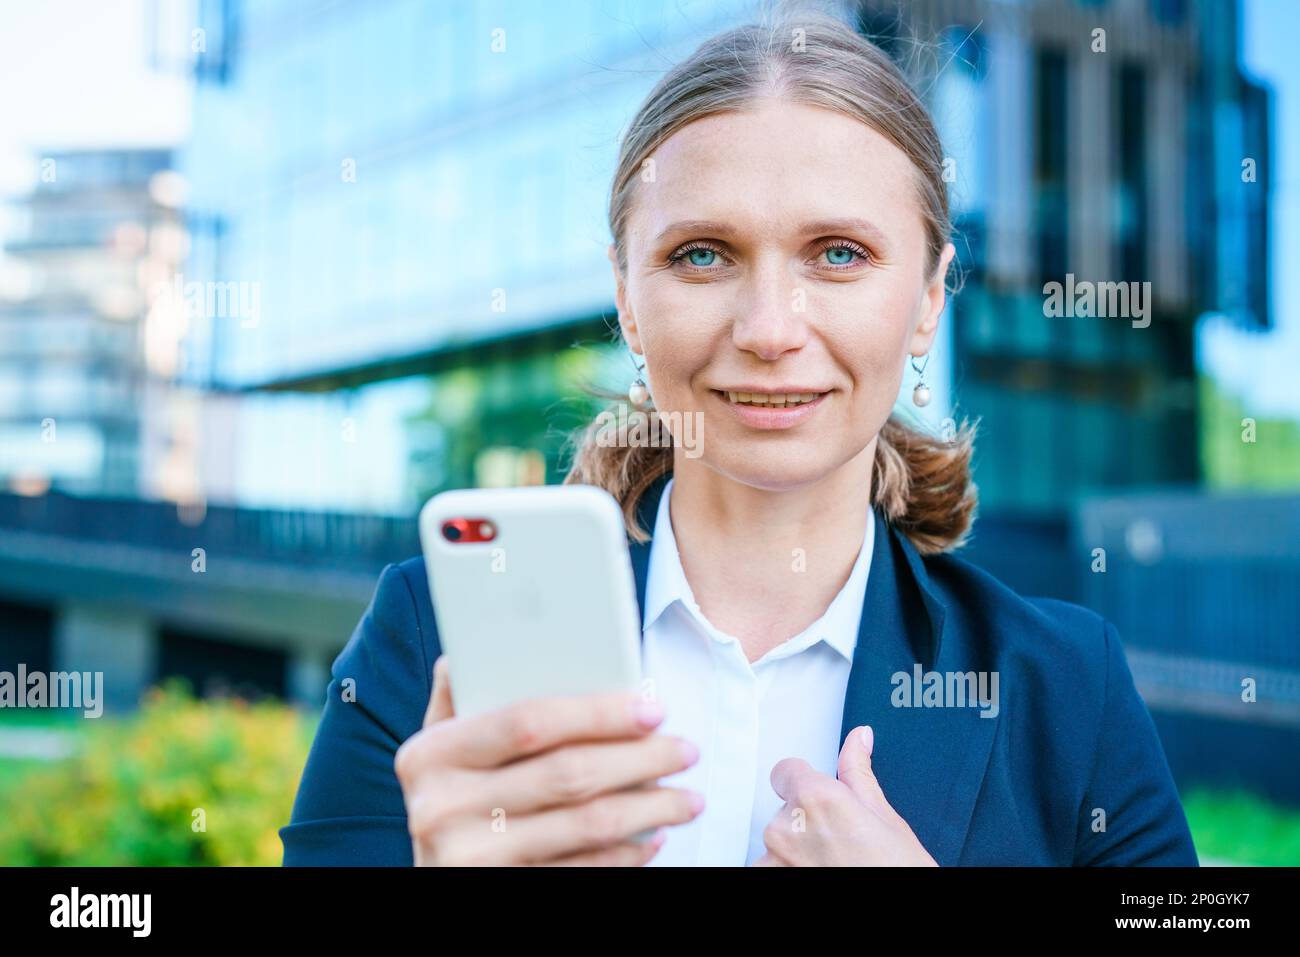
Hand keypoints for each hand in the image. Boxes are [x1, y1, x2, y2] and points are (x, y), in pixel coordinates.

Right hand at [395, 656, 702, 865]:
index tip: (653, 709)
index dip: (597, 713)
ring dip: (651, 808)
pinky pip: (584, 870)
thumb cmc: (448, 799)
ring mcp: (471, 858)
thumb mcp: (437, 752)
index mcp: (429, 755)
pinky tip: (653, 835)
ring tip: (687, 796)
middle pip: (569, 774)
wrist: (430, 884)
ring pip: (587, 825)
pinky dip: (627, 853)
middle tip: (686, 750)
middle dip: (641, 759)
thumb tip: (470, 650)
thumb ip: (456, 703)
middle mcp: (442, 808)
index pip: (529, 721)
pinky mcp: (504, 892)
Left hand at [754, 725, 936, 866]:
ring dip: (799, 848)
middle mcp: (787, 826)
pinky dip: (791, 869)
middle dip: (808, 818)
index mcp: (816, 797)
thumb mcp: (885, 818)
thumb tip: (858, 739)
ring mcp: (774, 859)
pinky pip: (772, 866)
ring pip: (779, 841)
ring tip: (836, 862)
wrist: (903, 915)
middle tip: (842, 839)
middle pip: (785, 807)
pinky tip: (823, 872)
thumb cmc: (897, 871)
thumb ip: (858, 773)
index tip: (819, 793)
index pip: (785, 770)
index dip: (805, 780)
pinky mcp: (769, 879)